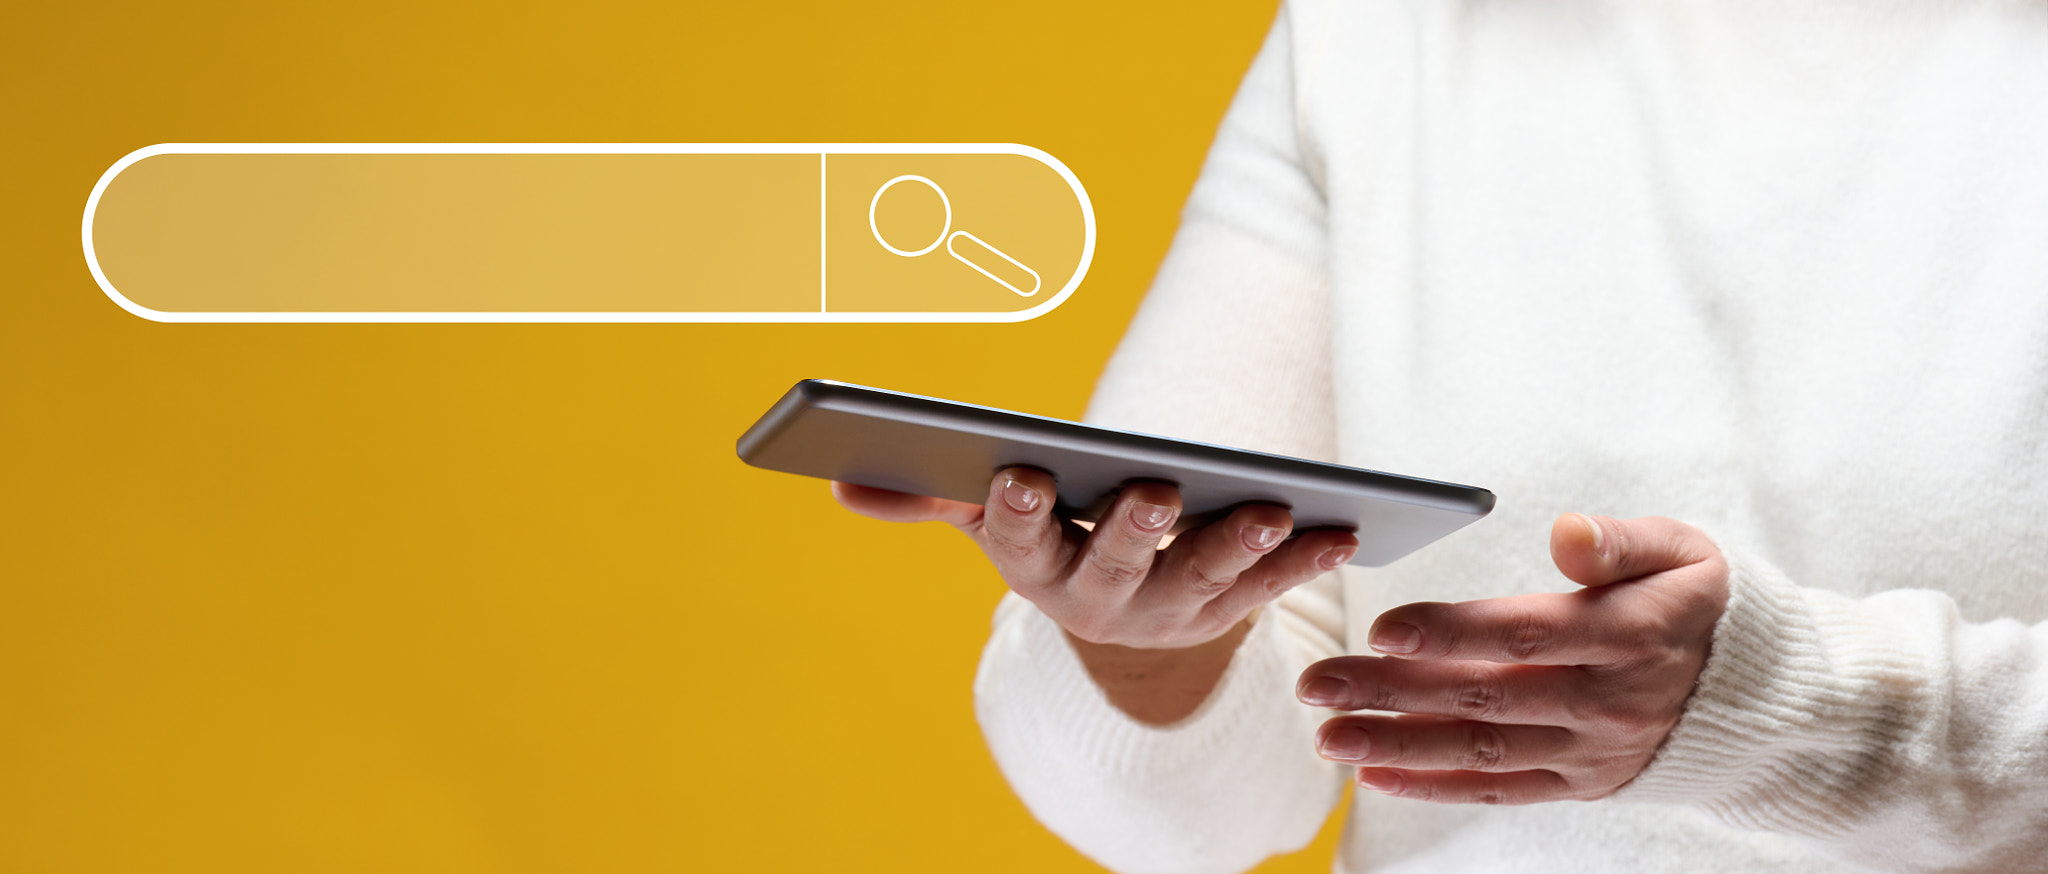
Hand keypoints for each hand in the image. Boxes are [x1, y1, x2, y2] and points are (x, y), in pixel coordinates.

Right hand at [833, 468, 1359, 648]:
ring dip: (1237, 546)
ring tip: (1269, 507)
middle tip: (1156, 491)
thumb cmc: (1056, 544)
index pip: (1016, 539)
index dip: (1017, 509)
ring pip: (1202, 580)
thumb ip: (928, 497)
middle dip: (1135, 530)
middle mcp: (1099, 599)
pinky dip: (1305, 559)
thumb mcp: (995, 523)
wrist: (1123, 629)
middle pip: (1114, 565)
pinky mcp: (1230, 612)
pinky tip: (1341, 527)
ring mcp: (1169, 611)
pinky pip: (1271, 586)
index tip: (1017, 470)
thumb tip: (835, 478)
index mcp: (1035, 567)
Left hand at [1295, 513, 1729, 803]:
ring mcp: (1589, 750)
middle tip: (1318, 683)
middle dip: (1392, 691)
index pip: (1526, 634)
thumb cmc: (1702, 604)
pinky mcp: (1579, 782)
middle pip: (1485, 697)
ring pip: (1481, 751)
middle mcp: (1605, 702)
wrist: (1761, 699)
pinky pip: (1500, 790)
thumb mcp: (1686, 552)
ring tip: (1328, 736)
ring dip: (1397, 746)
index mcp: (1627, 635)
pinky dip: (1435, 787)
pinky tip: (1376, 776)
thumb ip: (1621, 542)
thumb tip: (1565, 532)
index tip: (1385, 626)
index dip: (1454, 632)